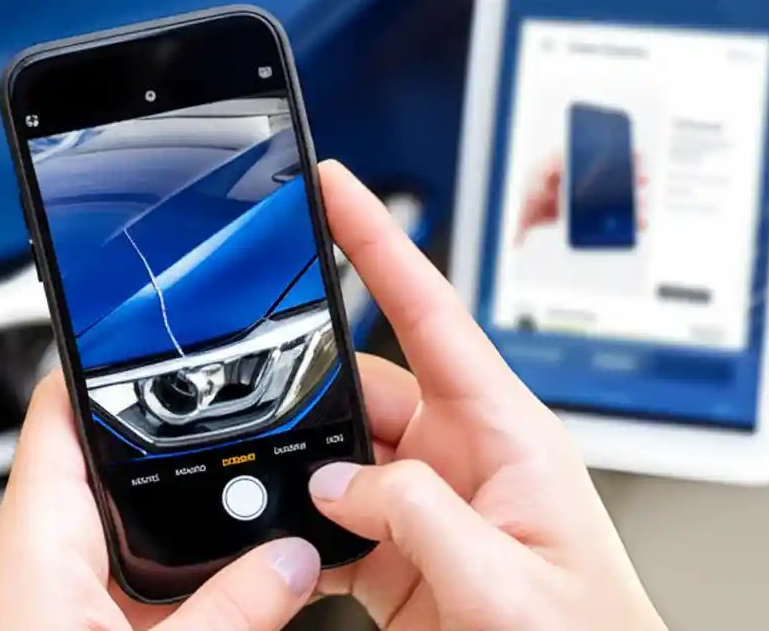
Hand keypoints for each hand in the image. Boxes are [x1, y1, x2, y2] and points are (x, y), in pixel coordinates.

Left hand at [0, 370, 319, 630]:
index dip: (105, 359)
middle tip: (237, 414)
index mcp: (34, 541)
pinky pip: (124, 566)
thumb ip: (232, 613)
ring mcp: (51, 588)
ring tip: (244, 491)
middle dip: (170, 438)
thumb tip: (295, 561)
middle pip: (102, 456)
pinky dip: (172, 559)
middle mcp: (34, 553)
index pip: (59, 410)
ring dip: (177, 504)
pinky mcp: (67, 619)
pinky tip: (219, 575)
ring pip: (119, 515)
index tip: (156, 328)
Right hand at [308, 160, 665, 629]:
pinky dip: (300, 523)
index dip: (377, 242)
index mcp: (504, 433)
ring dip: (301, 469)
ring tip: (274, 494)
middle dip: (307, 392)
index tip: (334, 189)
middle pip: (362, 388)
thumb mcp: (506, 578)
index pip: (430, 312)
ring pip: (337, 453)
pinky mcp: (400, 551)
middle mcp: (462, 456)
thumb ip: (417, 517)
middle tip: (261, 405)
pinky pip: (332, 515)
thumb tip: (338, 481)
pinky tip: (285, 538)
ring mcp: (428, 504)